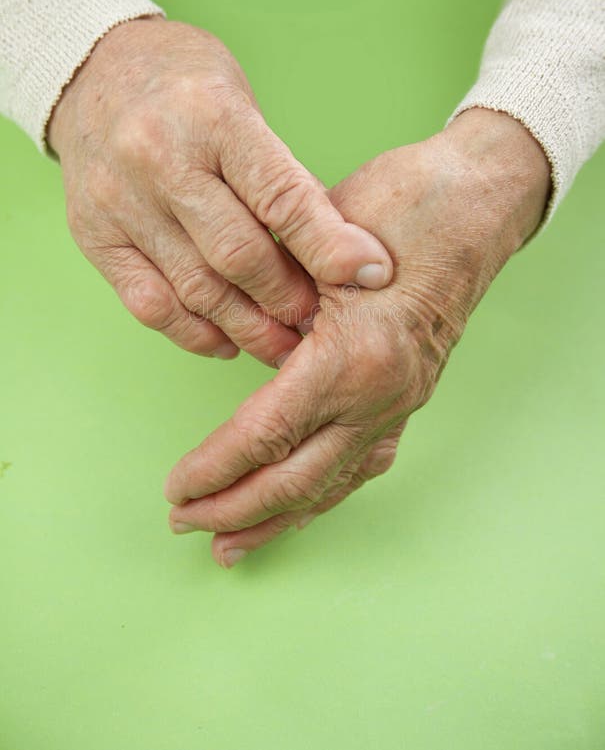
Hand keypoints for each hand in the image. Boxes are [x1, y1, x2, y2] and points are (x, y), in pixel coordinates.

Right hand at [48, 15, 391, 365]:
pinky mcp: (94, 237)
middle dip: (289, 299)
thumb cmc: (186, 85)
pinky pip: (150, 304)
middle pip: (238, 255)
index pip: (281, 197)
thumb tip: (332, 248)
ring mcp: (120, 202)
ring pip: (196, 289)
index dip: (330, 246)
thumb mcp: (243, 104)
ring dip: (248, 328)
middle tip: (320, 321)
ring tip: (284, 345)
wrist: (94, 69)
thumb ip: (281, 176)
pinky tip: (226, 340)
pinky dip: (194, 332)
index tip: (371, 275)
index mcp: (212, 117)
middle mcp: (159, 159)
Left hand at [163, 108, 551, 564]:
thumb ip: (269, 298)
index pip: (266, 436)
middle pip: (297, 479)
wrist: (474, 204)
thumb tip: (225, 336)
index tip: (177, 488)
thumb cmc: (399, 207)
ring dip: (279, 518)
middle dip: (235, 510)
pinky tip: (302, 502)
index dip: (216, 469)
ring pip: (335, 484)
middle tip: (185, 523)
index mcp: (351, 359)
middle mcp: (381, 395)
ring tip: (234, 545)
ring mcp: (402, 401)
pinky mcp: (409, 397)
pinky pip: (364, 464)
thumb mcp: (316, 245)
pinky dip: (325, 493)